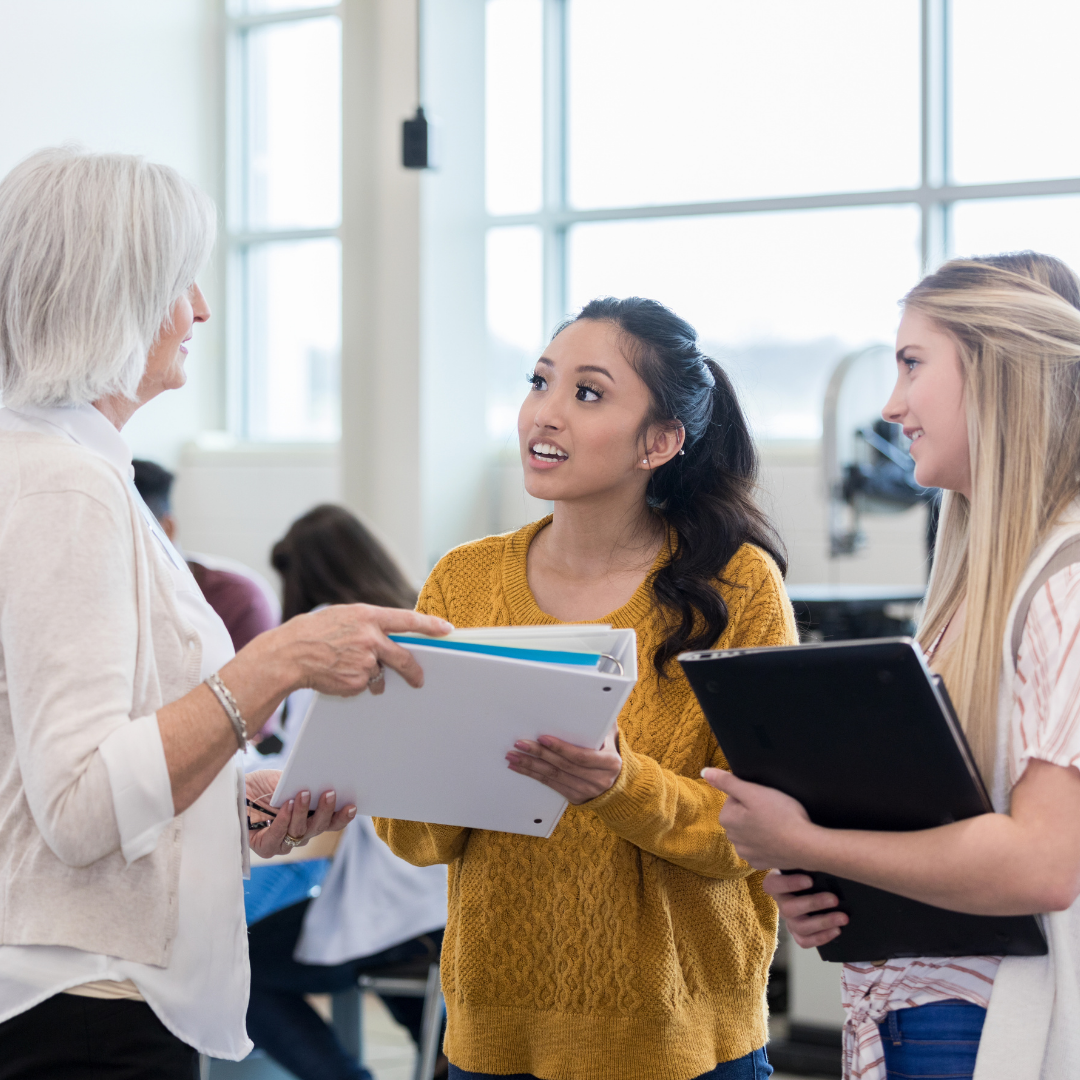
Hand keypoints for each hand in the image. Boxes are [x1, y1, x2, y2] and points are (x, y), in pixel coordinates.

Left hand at [245, 769, 355, 857]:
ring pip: (300, 832)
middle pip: (318, 828)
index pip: (331, 822)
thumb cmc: (263, 785)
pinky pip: (278, 838)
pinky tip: (286, 805)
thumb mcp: (287, 780)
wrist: (236, 791)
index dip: (342, 817)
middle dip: (325, 810)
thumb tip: (324, 777)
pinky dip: (283, 820)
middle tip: (330, 793)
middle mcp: (300, 834)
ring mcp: (284, 842)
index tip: (352, 805)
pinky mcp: (266, 847)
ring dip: (303, 812)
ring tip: (303, 793)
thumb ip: (304, 783)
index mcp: (311, 819)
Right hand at [269, 605, 452, 698]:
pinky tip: (337, 673)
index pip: (407, 620)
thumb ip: (369, 624)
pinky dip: (354, 682)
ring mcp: (364, 662)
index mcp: (367, 617)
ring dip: (370, 674)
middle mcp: (370, 639)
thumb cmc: (313, 632)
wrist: (289, 654)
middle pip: (403, 657)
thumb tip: (391, 637)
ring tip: (345, 666)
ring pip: (379, 673)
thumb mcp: (343, 616)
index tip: (447, 629)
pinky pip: (363, 685)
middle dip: (413, 671)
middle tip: (419, 679)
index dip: (430, 625)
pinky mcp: (356, 682)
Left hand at [506, 729, 621, 804]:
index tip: (543, 738)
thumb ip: (602, 722)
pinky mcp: (574, 797)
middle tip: (520, 744)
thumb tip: (595, 701)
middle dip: (539, 754)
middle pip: (563, 766)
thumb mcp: (611, 736)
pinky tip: (519, 768)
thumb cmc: (609, 752)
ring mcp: (586, 791)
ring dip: (530, 766)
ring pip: (553, 776)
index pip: (581, 757)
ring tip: (513, 756)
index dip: (561, 748)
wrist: (618, 782)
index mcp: (609, 763)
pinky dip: (533, 775)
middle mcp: (598, 780)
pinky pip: (550, 785)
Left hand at [701, 768, 817, 869]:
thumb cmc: (781, 815)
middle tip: (774, 810)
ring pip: (751, 830)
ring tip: (778, 823)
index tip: (764, 799)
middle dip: (754, 810)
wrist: (806, 846)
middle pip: (742, 814)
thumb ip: (727, 781)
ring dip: (761, 826)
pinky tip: (780, 838)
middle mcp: (732, 839)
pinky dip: (769, 841)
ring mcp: (747, 853)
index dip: (751, 794)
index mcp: (727, 819)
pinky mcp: (761, 863)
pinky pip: (761, 846)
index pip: (734, 797)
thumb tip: (705, 772)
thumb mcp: (753, 791)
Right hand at [762, 870, 847, 947]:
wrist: (816, 888)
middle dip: (814, 904)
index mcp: (776, 882)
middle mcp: (780, 902)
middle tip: (835, 899)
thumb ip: (810, 866)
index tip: (810, 880)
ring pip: (799, 927)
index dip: (789, 884)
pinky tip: (837, 930)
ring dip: (823, 922)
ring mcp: (788, 920)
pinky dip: (821, 937)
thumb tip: (827, 865)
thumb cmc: (811, 872)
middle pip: (789, 908)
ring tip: (843, 917)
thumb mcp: (806, 867)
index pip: (773, 884)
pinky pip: (804, 941)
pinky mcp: (797, 934)